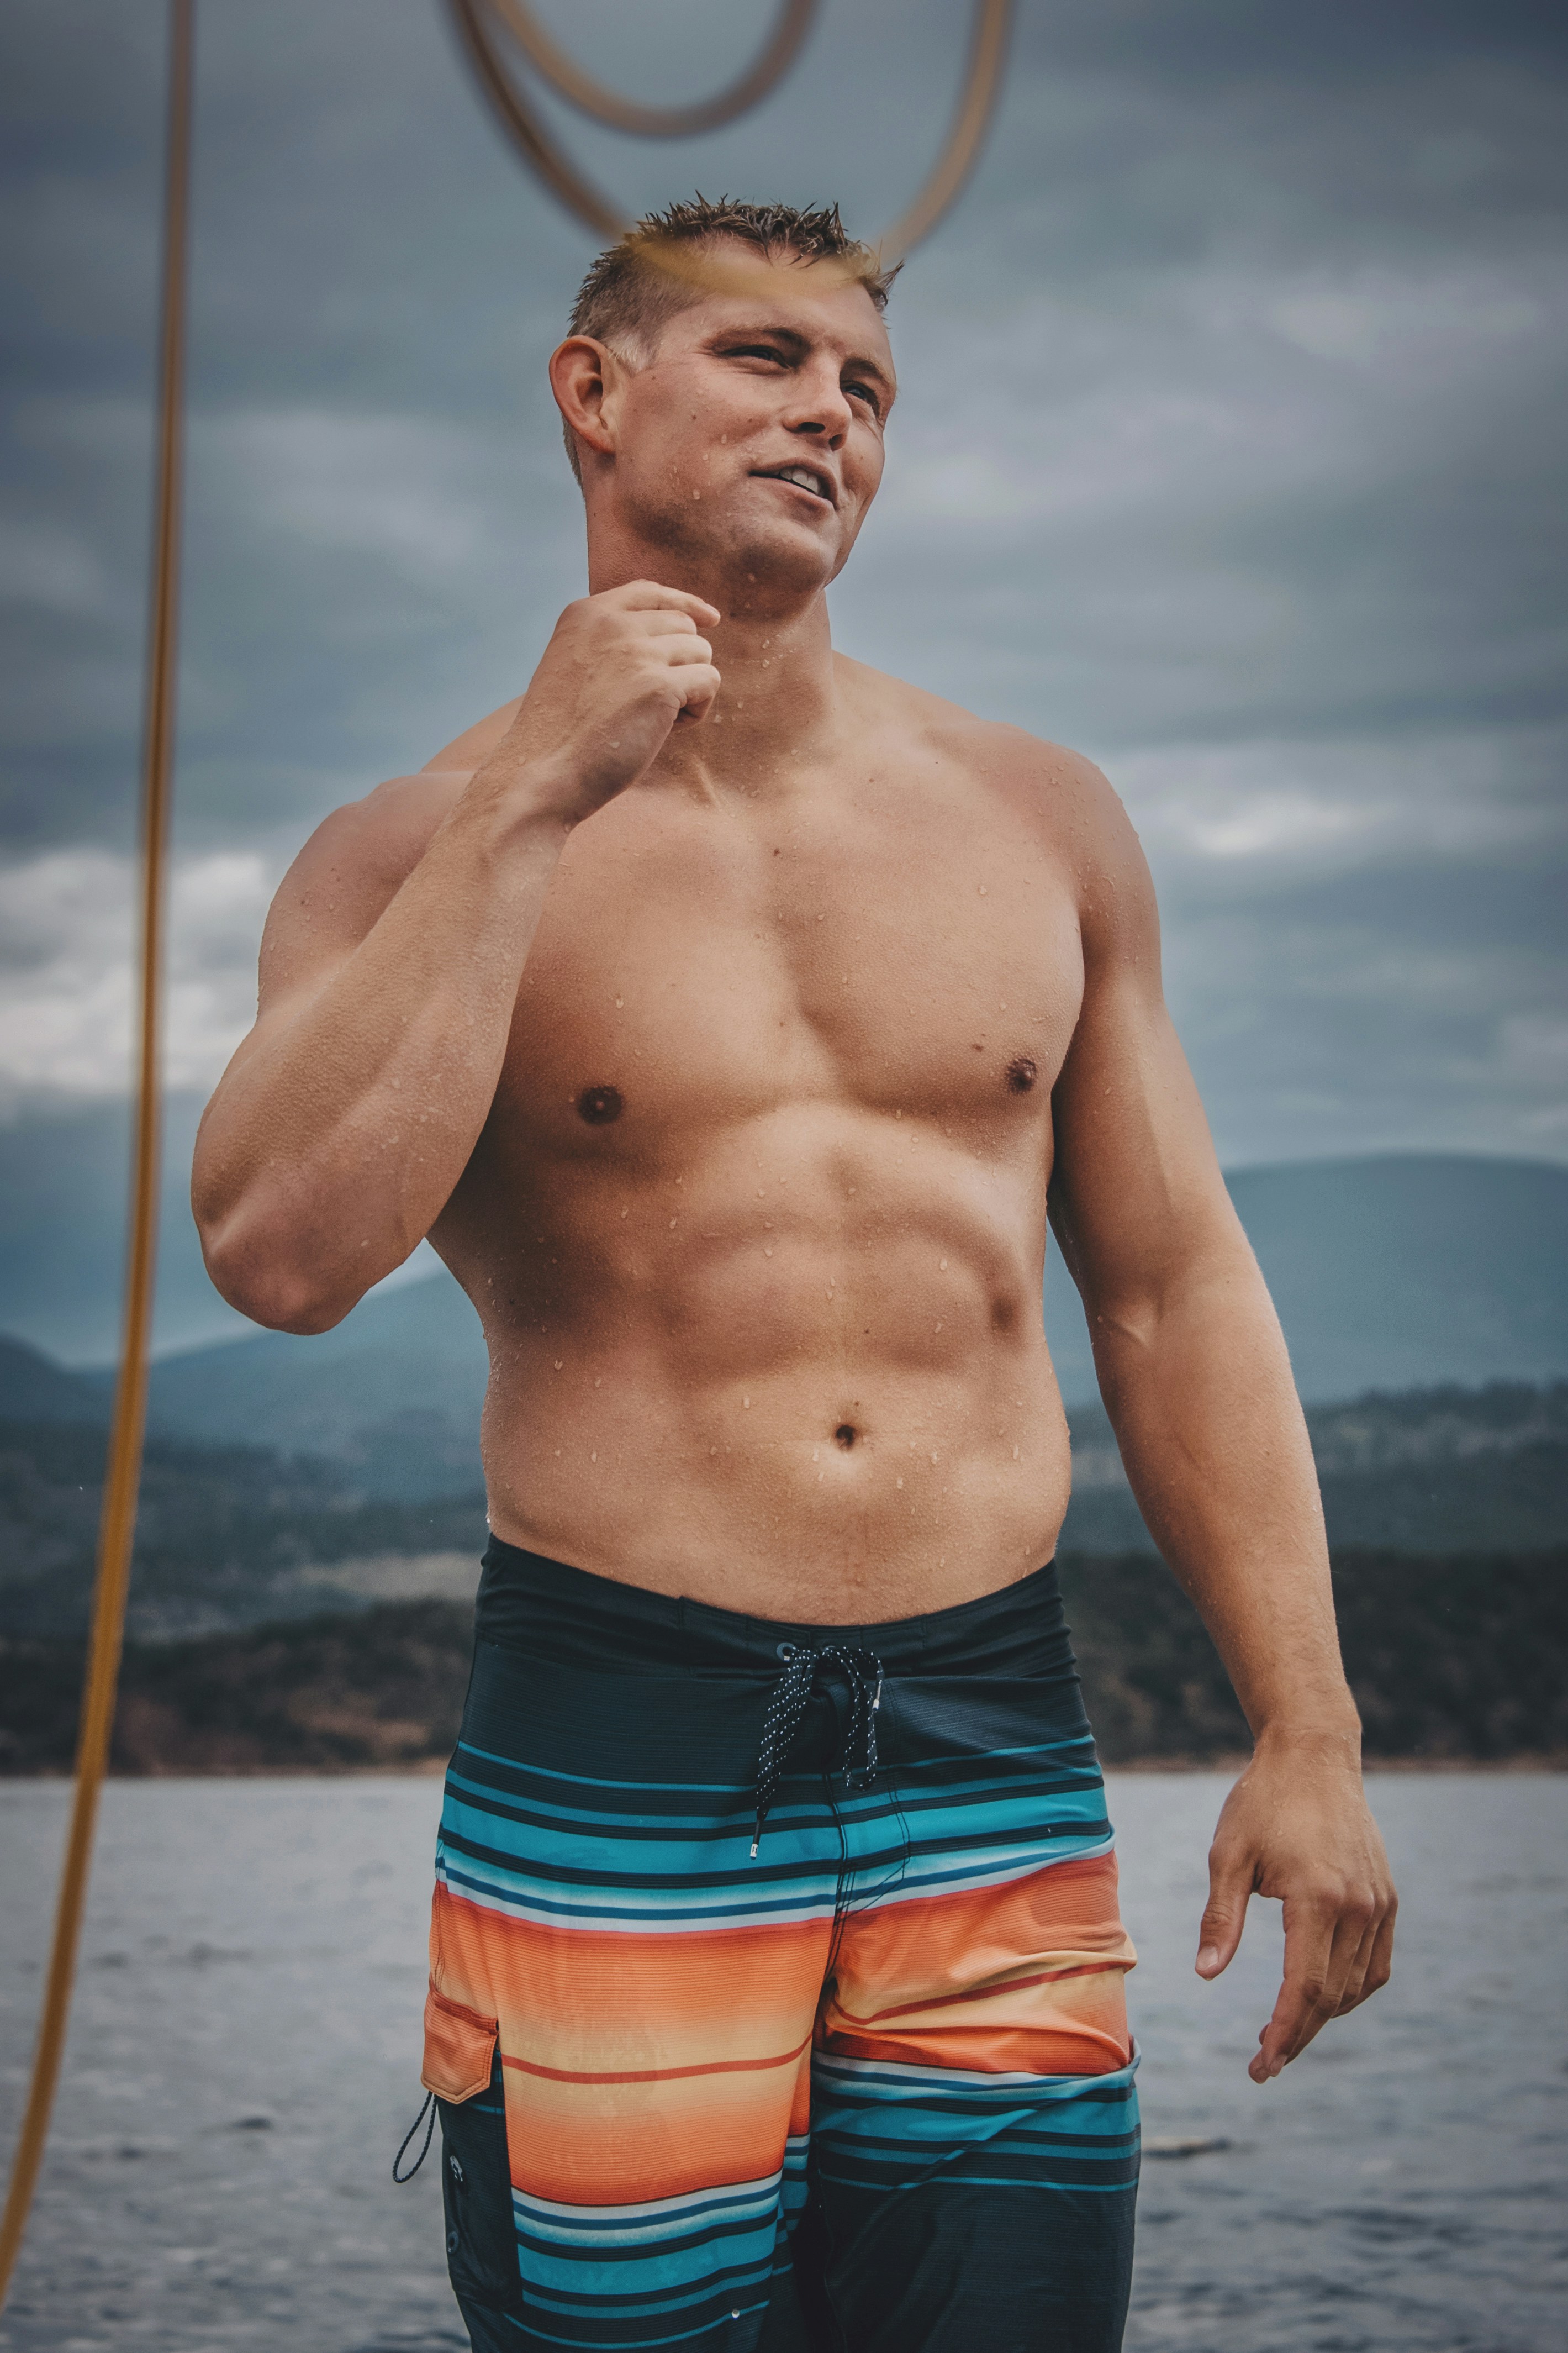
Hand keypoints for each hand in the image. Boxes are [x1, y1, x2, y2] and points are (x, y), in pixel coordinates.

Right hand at [475, 580, 721, 825]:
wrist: (542, 774)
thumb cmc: (562, 735)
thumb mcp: (576, 669)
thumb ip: (612, 644)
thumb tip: (681, 636)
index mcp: (585, 614)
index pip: (648, 591)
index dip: (684, 604)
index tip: (710, 619)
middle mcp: (611, 622)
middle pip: (683, 626)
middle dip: (681, 664)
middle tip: (650, 706)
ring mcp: (636, 651)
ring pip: (701, 653)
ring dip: (689, 689)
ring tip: (651, 720)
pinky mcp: (659, 685)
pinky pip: (708, 682)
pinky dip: (695, 711)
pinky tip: (662, 732)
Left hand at [1195, 1740, 1395, 2081]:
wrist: (1314, 1755)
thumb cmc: (1262, 1801)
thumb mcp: (1229, 1854)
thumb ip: (1222, 1918)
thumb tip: (1206, 1974)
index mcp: (1316, 1898)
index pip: (1303, 1988)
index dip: (1283, 2034)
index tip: (1260, 2065)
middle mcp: (1357, 1907)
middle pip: (1330, 1997)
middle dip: (1297, 2035)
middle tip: (1263, 2063)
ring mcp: (1379, 1904)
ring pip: (1357, 1986)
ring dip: (1323, 2016)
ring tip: (1285, 2030)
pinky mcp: (1388, 1898)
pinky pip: (1377, 1964)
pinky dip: (1352, 1990)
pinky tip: (1322, 1997)